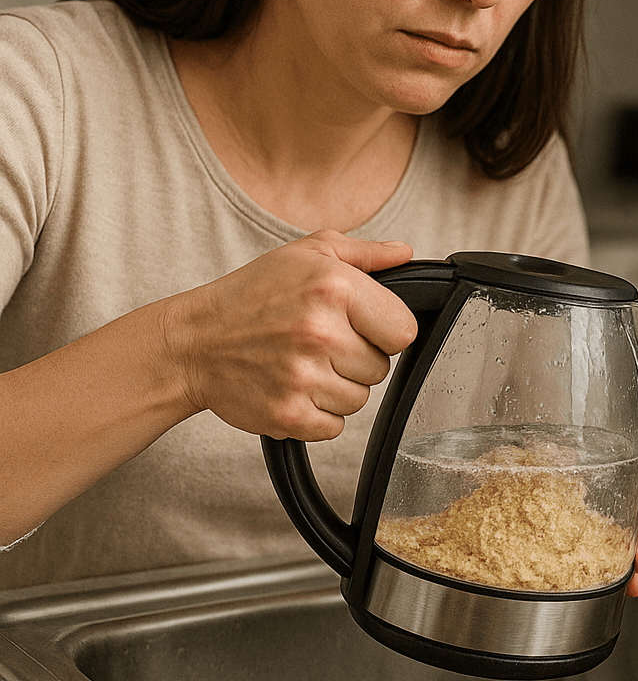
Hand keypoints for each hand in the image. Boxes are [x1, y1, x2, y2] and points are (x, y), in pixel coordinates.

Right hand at [163, 230, 418, 441]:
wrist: (191, 343)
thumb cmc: (250, 296)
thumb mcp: (307, 255)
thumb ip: (364, 254)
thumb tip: (404, 254)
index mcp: (335, 288)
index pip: (403, 331)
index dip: (385, 330)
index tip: (362, 326)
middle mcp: (321, 334)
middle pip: (380, 368)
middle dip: (356, 358)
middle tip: (318, 343)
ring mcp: (303, 378)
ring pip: (359, 399)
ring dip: (336, 387)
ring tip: (301, 363)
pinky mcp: (288, 415)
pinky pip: (334, 426)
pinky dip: (317, 414)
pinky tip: (292, 387)